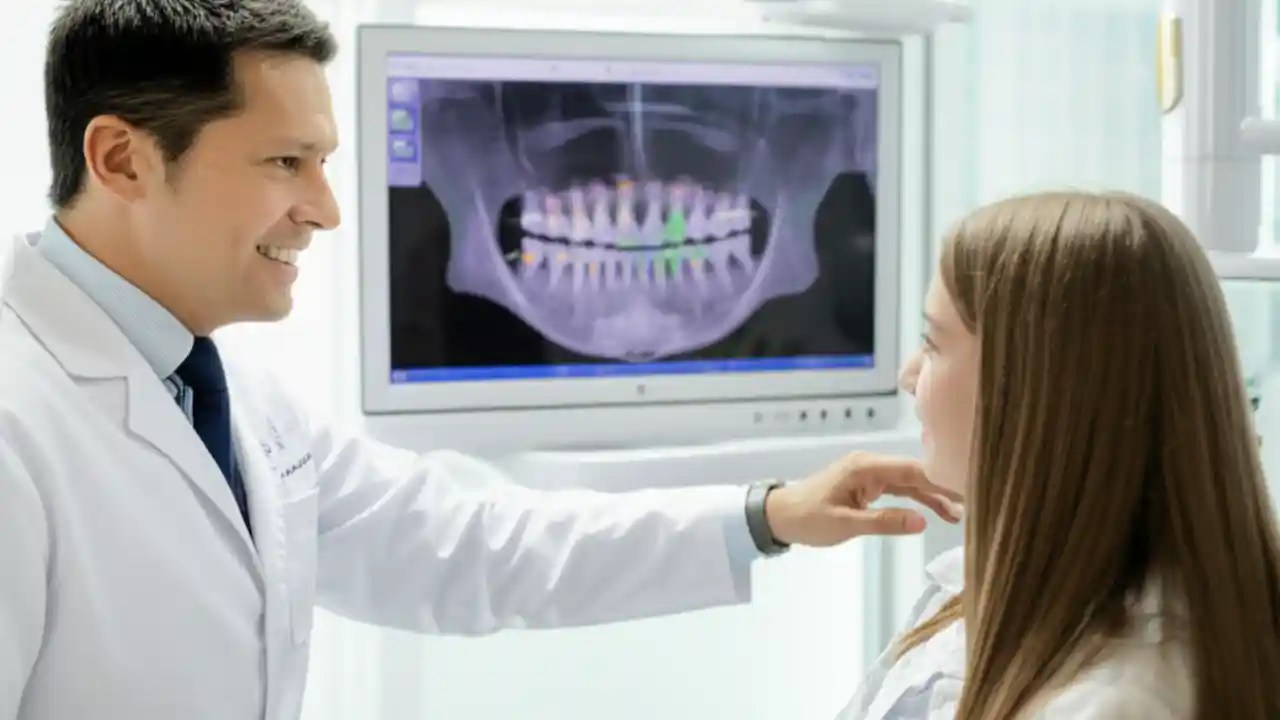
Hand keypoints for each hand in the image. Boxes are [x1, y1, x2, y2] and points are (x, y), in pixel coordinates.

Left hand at [765, 452, 963, 546]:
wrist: (780, 516)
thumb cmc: (808, 519)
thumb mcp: (845, 524)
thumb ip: (884, 522)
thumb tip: (922, 523)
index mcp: (865, 467)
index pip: (912, 470)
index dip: (941, 479)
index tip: (967, 489)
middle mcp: (871, 464)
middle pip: (915, 473)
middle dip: (943, 487)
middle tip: (974, 503)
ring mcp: (870, 474)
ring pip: (910, 482)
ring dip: (933, 496)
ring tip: (960, 515)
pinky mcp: (868, 484)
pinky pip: (899, 489)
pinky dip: (917, 500)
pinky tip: (936, 512)